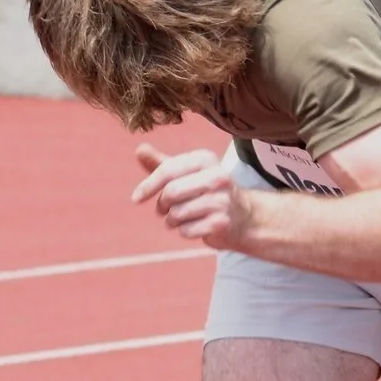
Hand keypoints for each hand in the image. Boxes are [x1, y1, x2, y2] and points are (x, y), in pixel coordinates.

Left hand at [132, 145, 250, 247]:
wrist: (243, 216)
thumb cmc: (206, 191)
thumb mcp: (186, 173)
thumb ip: (162, 163)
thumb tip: (139, 149)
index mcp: (206, 159)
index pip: (168, 170)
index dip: (148, 186)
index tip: (136, 199)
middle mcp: (218, 177)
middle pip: (171, 192)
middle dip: (162, 205)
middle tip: (164, 209)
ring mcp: (222, 200)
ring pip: (177, 214)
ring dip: (172, 220)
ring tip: (181, 218)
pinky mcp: (222, 223)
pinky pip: (186, 230)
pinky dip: (184, 231)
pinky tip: (195, 226)